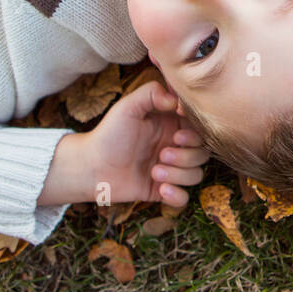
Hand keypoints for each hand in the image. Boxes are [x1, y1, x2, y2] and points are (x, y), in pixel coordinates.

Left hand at [82, 80, 208, 207]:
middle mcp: (174, 147)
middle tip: (162, 154)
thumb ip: (152, 93)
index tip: (176, 135)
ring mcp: (170, 169)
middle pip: (202, 153)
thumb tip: (178, 101)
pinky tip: (161, 189)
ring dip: (179, 175)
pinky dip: (177, 195)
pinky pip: (184, 198)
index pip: (199, 129)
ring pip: (196, 175)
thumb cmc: (108, 134)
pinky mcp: (162, 190)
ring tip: (154, 171)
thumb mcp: (128, 106)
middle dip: (186, 156)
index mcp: (170, 125)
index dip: (194, 134)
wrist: (90, 166)